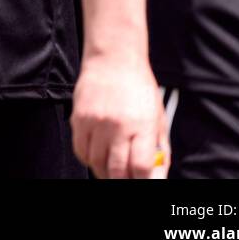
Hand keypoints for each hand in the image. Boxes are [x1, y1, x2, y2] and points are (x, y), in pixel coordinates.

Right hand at [71, 53, 168, 178]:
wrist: (113, 58)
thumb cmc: (139, 87)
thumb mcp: (158, 118)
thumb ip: (159, 150)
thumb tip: (155, 176)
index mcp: (142, 124)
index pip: (140, 167)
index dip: (140, 180)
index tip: (140, 180)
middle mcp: (118, 124)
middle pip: (116, 170)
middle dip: (121, 181)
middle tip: (125, 178)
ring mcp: (95, 121)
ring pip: (95, 163)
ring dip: (104, 171)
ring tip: (111, 167)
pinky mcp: (79, 117)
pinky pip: (80, 150)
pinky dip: (89, 158)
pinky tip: (97, 154)